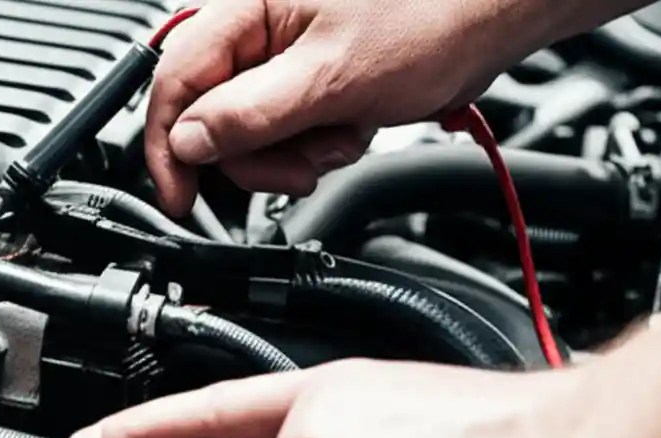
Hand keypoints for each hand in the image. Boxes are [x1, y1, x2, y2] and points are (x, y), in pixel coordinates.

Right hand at [146, 0, 537, 214]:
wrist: (491, 14)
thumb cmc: (429, 17)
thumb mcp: (329, 79)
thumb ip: (247, 115)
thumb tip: (186, 142)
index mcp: (244, 7)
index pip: (173, 83)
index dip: (169, 146)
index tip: (180, 196)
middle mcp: (256, 28)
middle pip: (212, 118)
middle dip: (258, 155)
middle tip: (302, 163)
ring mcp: (282, 54)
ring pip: (252, 132)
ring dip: (297, 151)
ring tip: (343, 132)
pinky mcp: (309, 77)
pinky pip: (288, 130)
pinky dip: (320, 142)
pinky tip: (353, 124)